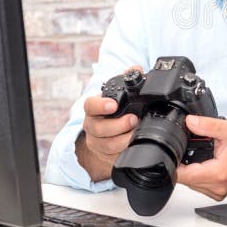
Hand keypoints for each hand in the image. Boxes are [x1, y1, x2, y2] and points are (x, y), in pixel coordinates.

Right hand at [75, 66, 141, 180]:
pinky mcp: (104, 156)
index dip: (100, 105)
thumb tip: (137, 68)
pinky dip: (124, 152)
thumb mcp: (118, 93)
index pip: (90, 105)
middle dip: (118, 125)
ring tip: (136, 133)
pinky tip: (134, 146)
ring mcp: (97, 142)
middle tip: (134, 119)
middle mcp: (92, 126)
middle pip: (99, 129)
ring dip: (123, 140)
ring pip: (106, 145)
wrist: (106, 133)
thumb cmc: (113, 110)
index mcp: (94, 109)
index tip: (113, 105)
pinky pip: (113, 157)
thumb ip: (127, 78)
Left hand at [176, 115, 226, 200]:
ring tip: (201, 155)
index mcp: (218, 174)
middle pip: (184, 179)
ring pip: (190, 184)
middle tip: (192, 149)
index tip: (174, 152)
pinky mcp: (217, 194)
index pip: (182, 175)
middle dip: (183, 163)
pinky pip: (198, 185)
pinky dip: (197, 174)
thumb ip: (208, 125)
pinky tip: (205, 163)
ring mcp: (217, 193)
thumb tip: (190, 122)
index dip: (174, 163)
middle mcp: (217, 187)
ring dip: (190, 170)